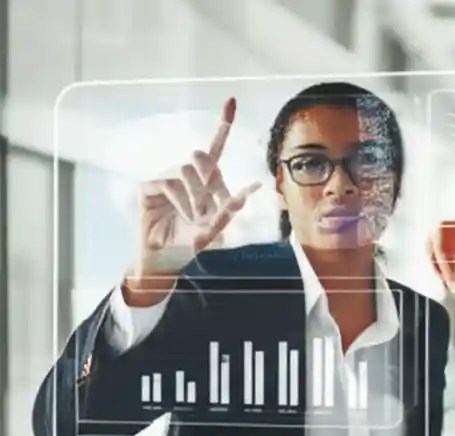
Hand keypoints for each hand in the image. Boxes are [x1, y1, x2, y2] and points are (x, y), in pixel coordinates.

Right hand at [127, 97, 261, 305]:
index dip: (222, 127)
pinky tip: (177, 214)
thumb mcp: (213, 231)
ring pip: (187, 171)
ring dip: (194, 199)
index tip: (231, 101)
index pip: (214, 150)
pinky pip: (168, 183)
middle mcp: (187, 176)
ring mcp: (168, 179)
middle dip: (211, 178)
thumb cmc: (187, 244)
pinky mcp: (150, 186)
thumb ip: (228, 211)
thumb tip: (248, 190)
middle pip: (204, 158)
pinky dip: (178, 201)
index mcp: (205, 183)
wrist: (161, 258)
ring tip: (192, 218)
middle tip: (211, 206)